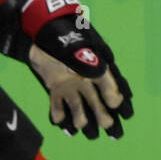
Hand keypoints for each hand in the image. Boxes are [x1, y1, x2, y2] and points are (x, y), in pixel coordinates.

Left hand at [0, 0, 133, 138]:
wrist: (34, 28)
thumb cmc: (61, 36)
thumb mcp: (81, 53)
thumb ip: (98, 76)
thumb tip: (116, 101)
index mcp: (96, 65)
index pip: (113, 86)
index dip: (121, 101)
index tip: (126, 115)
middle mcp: (85, 76)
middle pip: (98, 99)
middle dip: (105, 116)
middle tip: (111, 131)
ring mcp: (70, 82)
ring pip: (79, 104)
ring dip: (82, 117)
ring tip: (84, 130)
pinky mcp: (55, 86)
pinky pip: (59, 103)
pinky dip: (59, 113)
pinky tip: (60, 124)